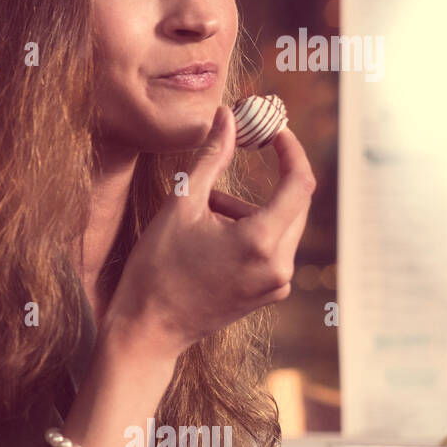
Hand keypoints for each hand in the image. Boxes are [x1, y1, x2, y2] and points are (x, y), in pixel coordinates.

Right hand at [101, 104, 316, 361]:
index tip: (273, 130)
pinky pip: (271, 249)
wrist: (147, 329)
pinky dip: (249, 232)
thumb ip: (212, 157)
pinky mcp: (268, 294)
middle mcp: (279, 266)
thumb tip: (228, 117)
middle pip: (293, 205)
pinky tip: (211, 234)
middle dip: (267, 179)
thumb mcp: (180, 205)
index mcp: (261, 242)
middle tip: (242, 154)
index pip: (299, 183)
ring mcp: (276, 284)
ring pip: (280, 227)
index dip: (290, 151)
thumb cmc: (157, 268)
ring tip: (205, 209)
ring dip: (250, 209)